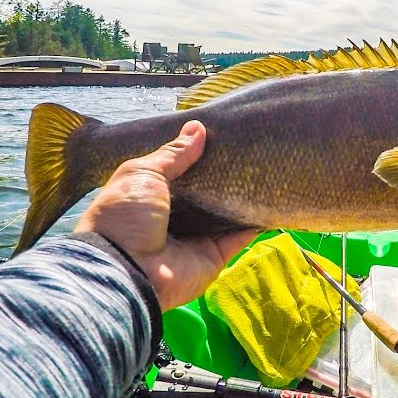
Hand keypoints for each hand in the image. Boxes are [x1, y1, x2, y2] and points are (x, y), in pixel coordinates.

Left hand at [74, 120, 256, 310]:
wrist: (126, 269)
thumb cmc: (126, 216)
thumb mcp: (143, 173)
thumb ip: (173, 154)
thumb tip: (197, 128)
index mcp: (151, 196)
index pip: (179, 174)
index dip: (196, 158)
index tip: (220, 137)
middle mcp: (174, 218)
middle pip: (205, 194)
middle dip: (223, 176)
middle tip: (248, 151)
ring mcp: (194, 239)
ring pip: (224, 215)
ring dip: (241, 198)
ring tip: (264, 171)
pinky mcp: (213, 257)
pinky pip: (237, 238)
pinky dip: (253, 223)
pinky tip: (271, 202)